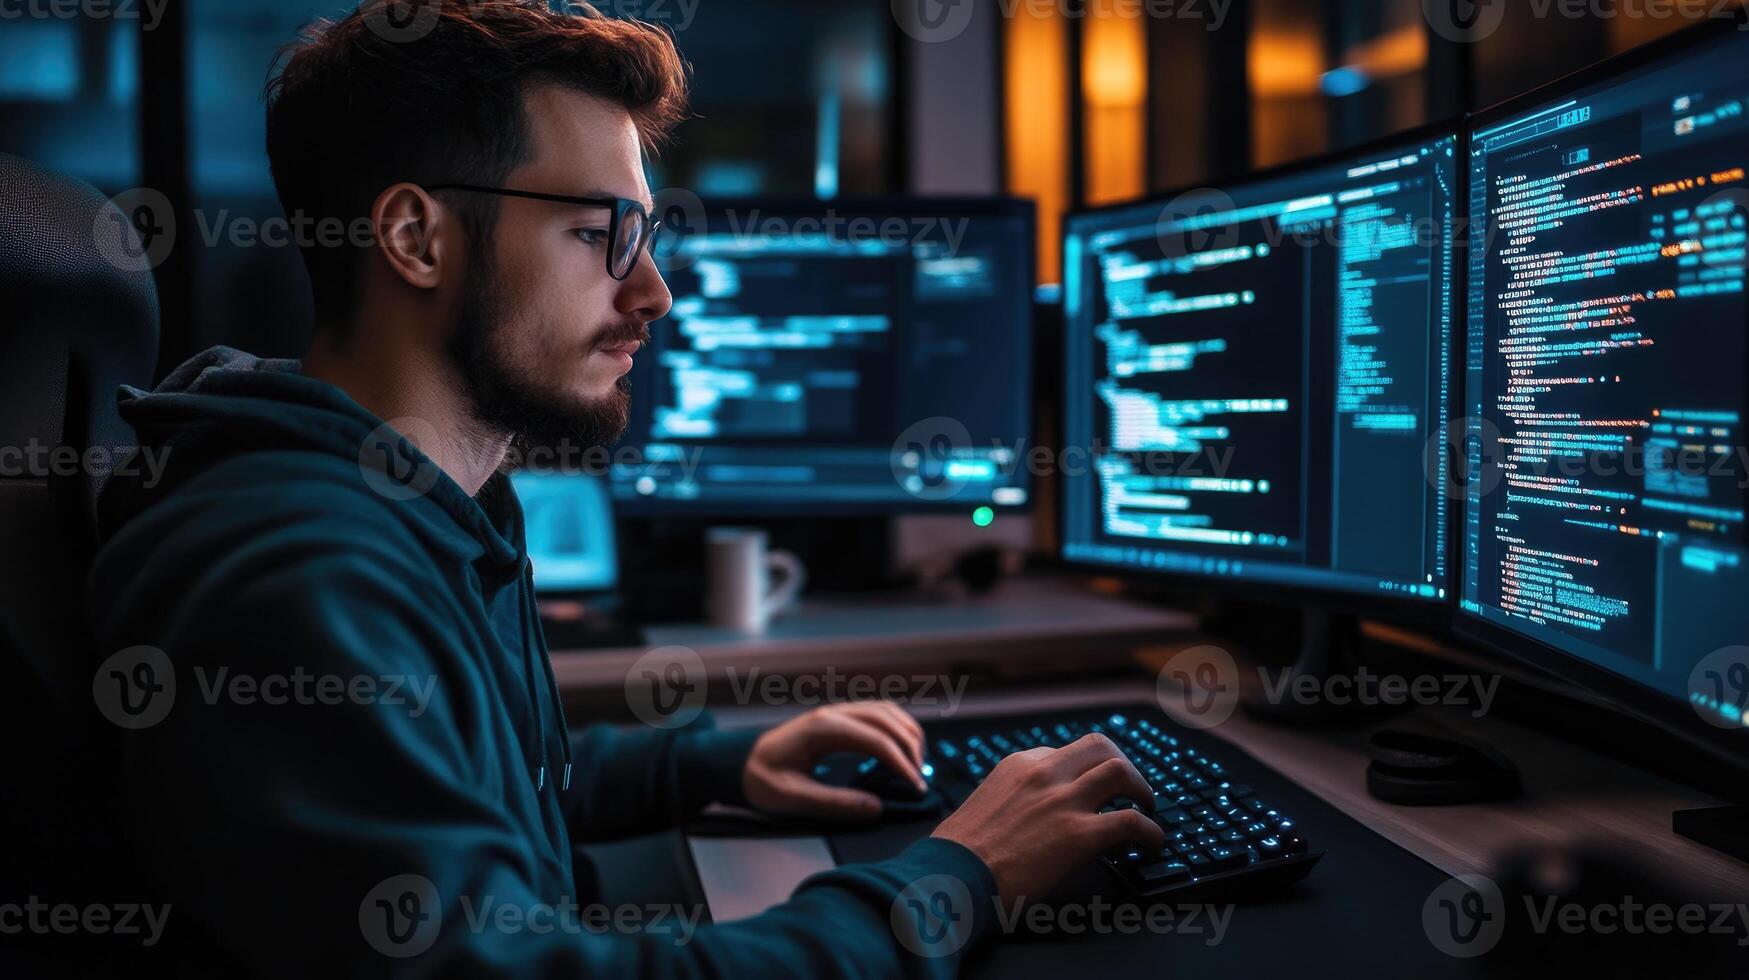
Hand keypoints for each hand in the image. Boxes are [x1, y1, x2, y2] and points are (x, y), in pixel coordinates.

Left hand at [742, 702, 927, 820]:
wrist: (741, 762)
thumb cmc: (763, 780)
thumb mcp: (792, 798)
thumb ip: (834, 803)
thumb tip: (876, 808)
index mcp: (822, 729)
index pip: (874, 739)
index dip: (900, 762)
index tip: (915, 787)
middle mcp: (833, 713)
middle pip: (886, 719)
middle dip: (910, 747)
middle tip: (920, 781)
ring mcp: (837, 712)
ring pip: (886, 711)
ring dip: (907, 733)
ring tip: (916, 766)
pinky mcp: (839, 719)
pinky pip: (877, 714)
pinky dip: (897, 729)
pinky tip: (902, 751)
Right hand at [931, 733, 1164, 902]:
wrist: (950, 876)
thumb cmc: (957, 853)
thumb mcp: (981, 806)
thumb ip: (1008, 800)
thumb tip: (1023, 817)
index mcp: (1018, 765)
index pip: (1063, 752)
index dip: (1082, 771)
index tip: (1089, 788)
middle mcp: (1044, 774)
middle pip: (1099, 746)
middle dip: (1121, 765)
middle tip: (1129, 789)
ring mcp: (1063, 802)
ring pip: (1120, 771)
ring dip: (1141, 789)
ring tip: (1147, 808)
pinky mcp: (1078, 836)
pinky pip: (1131, 821)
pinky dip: (1150, 831)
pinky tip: (1152, 844)